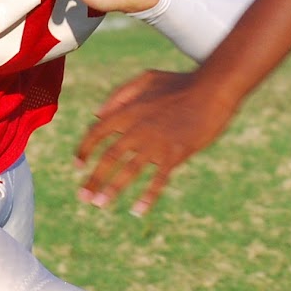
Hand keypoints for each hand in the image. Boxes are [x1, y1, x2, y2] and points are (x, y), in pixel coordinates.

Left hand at [75, 69, 235, 213]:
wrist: (213, 90)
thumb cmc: (181, 83)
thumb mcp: (146, 79)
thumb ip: (119, 94)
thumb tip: (97, 114)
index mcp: (129, 111)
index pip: (97, 132)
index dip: (84, 149)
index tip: (77, 166)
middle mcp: (138, 128)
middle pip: (109, 157)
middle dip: (94, 179)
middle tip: (83, 197)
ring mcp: (157, 143)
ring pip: (129, 171)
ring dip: (113, 189)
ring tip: (100, 205)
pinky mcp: (176, 153)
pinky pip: (158, 180)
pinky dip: (147, 196)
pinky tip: (137, 211)